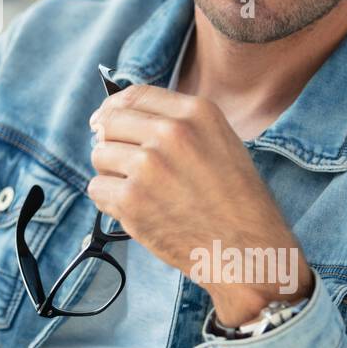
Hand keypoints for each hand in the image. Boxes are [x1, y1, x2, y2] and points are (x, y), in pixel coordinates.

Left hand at [87, 85, 311, 325]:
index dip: (115, 109)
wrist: (249, 253)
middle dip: (112, 143)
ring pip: (99, 155)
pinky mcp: (131, 200)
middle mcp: (171, 132)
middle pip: (109, 121)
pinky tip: (139, 212)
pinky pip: (97, 189)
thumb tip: (112, 115)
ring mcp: (148, 166)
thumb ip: (176, 123)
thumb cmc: (236, 201)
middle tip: (129, 167)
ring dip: (112, 175)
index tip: (107, 122)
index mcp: (196, 113)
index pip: (134, 95)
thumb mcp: (220, 142)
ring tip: (143, 193)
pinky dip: (110, 202)